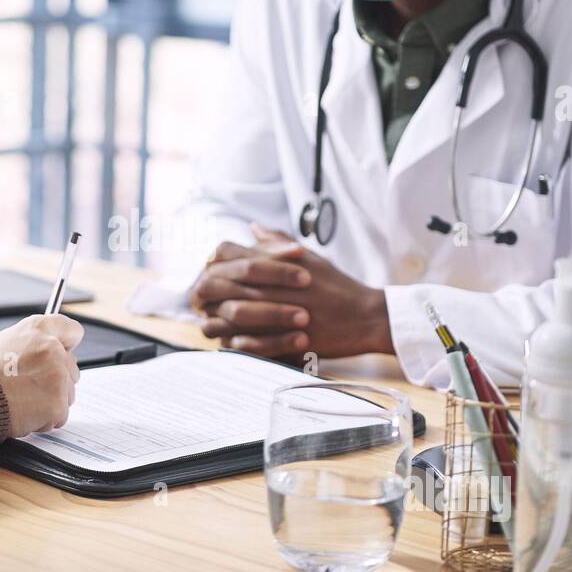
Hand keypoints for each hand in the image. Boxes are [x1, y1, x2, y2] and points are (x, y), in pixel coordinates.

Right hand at [0, 314, 83, 436]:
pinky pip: (59, 416)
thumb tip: (52, 351)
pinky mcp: (56, 404)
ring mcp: (57, 376)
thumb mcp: (4, 342)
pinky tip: (24, 413)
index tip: (65, 351)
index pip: (72, 330)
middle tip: (28, 387)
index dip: (67, 344)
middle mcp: (52, 348)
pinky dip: (44, 420)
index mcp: (38, 329)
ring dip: (50, 401)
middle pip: (72, 368)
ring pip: (68, 394)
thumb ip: (32, 344)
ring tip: (22, 400)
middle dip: (56, 381)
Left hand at [194, 225, 393, 358]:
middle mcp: (274, 287)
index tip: (211, 275)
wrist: (366, 317)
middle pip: (223, 287)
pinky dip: (237, 344)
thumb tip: (254, 226)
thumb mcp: (309, 258)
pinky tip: (232, 343)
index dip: (214, 267)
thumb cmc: (338, 286)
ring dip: (218, 320)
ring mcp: (279, 314)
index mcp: (277, 264)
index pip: (229, 257)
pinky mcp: (283, 340)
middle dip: (210, 295)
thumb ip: (278, 244)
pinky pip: (249, 345)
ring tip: (214, 323)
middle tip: (204, 302)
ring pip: (230, 317)